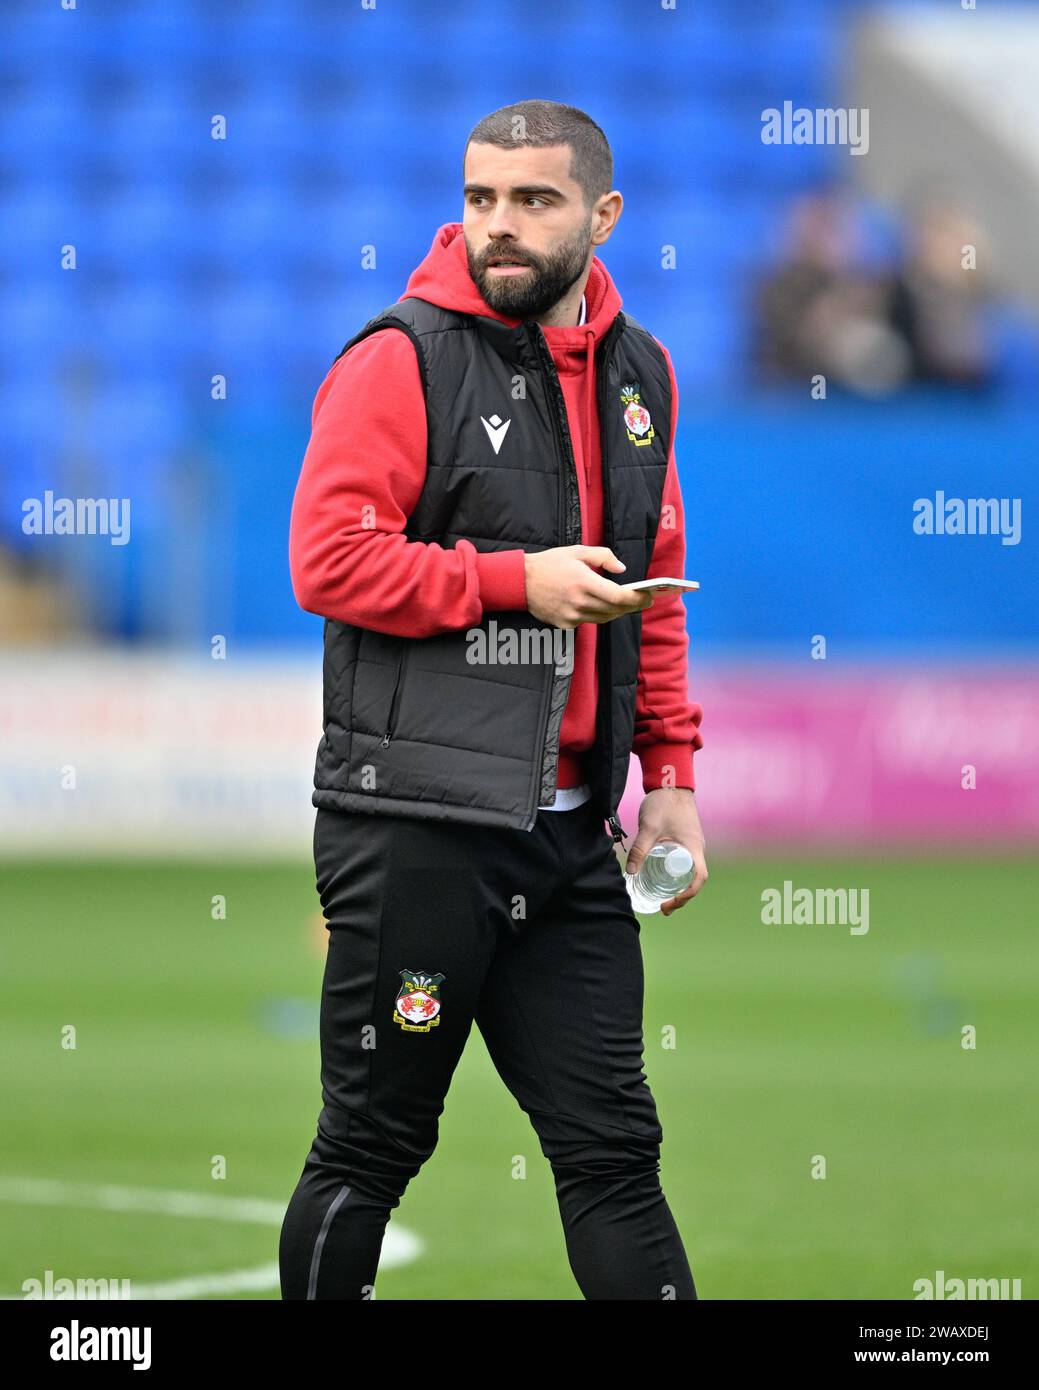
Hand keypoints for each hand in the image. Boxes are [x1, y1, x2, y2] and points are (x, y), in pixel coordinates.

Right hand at [524, 546, 653, 628]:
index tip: (648, 597)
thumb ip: (603, 557)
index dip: (637, 599)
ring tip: (626, 604)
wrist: (520, 582)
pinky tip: (601, 606)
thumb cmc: (550, 564)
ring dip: (617, 612)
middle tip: (644, 600)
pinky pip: (588, 622)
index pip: (618, 597)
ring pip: (604, 618)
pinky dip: (598, 614)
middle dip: (632, 606)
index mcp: (584, 582)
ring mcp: (571, 616)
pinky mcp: (565, 624)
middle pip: (615, 610)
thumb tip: (621, 569)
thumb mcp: (577, 552)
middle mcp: (579, 602)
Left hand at [624, 787, 707, 915]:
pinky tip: (663, 878)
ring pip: (690, 872)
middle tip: (663, 907)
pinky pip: (685, 863)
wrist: (670, 782)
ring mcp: (692, 844)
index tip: (670, 902)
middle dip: (682, 897)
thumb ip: (639, 849)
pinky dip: (677, 875)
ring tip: (663, 899)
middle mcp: (697, 848)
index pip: (698, 879)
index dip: (687, 895)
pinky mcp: (685, 840)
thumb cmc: (664, 803)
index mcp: (694, 848)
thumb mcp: (649, 828)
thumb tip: (630, 873)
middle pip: (695, 879)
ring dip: (680, 887)